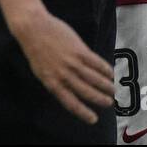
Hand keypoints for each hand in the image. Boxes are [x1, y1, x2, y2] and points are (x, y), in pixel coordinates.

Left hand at [9, 5, 114, 124]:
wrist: (32, 27)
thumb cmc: (35, 49)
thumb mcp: (40, 71)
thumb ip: (54, 81)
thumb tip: (68, 91)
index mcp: (51, 82)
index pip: (70, 102)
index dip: (83, 113)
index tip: (93, 119)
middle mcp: (63, 75)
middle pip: (86, 92)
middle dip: (100, 99)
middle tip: (110, 103)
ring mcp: (72, 62)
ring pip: (94, 79)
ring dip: (106, 86)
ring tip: (113, 90)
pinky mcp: (79, 50)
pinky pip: (96, 63)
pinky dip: (106, 70)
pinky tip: (111, 73)